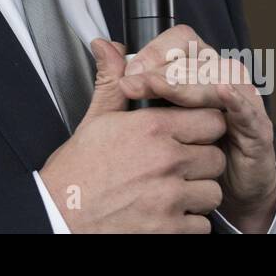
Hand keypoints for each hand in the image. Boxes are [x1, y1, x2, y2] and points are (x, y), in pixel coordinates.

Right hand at [36, 34, 226, 231]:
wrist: (60, 215)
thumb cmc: (77, 171)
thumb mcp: (95, 119)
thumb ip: (113, 80)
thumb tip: (108, 46)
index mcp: (152, 128)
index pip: (211, 119)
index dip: (203, 127)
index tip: (191, 134)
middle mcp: (166, 160)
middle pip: (216, 157)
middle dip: (201, 162)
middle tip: (180, 165)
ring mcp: (169, 197)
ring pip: (212, 192)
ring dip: (197, 194)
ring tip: (172, 190)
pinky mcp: (169, 228)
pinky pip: (201, 226)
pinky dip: (188, 223)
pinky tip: (166, 213)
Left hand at [120, 25, 275, 231]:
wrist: (226, 190)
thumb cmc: (187, 149)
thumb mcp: (147, 113)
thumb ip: (123, 80)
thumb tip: (101, 45)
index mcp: (197, 67)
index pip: (180, 40)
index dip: (154, 51)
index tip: (128, 72)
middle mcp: (221, 75)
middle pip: (195, 57)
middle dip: (161, 69)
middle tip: (132, 83)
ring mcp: (242, 98)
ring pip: (217, 77)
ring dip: (187, 83)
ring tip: (160, 88)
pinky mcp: (256, 126)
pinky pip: (247, 106)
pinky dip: (235, 98)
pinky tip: (221, 93)